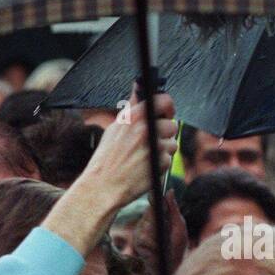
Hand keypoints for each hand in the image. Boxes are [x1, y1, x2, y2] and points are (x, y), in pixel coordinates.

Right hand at [42, 88, 176, 255]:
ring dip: (163, 151)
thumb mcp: (115, 128)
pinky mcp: (160, 163)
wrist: (103, 186)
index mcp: (134, 117)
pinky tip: (144, 168)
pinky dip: (160, 165)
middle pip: (172, 125)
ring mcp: (154, 146)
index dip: (168, 107)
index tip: (167, 113)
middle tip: (151, 143)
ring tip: (144, 158)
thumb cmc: (107, 158)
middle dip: (165, 134)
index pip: (164, 100)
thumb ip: (131, 109)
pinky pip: (168, 160)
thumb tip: (137, 88)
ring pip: (172, 144)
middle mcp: (145, 129)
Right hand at [132, 191, 187, 274]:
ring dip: (158, 236)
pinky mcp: (137, 243)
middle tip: (167, 229)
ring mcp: (140, 232)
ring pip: (147, 227)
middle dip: (158, 220)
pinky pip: (144, 239)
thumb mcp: (179, 225)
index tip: (154, 194)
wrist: (173, 266)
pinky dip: (153, 245)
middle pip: (149, 214)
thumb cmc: (178, 245)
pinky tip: (157, 251)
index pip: (153, 203)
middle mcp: (146, 222)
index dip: (153, 198)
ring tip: (163, 244)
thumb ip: (173, 208)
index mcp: (156, 216)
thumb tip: (170, 190)